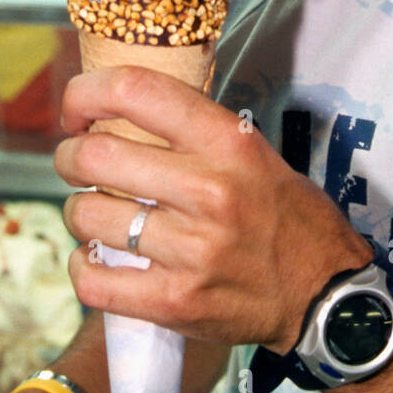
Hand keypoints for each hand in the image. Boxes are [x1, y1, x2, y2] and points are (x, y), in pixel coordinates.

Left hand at [56, 66, 371, 353]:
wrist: (323, 295)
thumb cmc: (285, 216)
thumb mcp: (255, 153)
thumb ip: (194, 130)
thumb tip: (118, 108)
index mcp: (228, 143)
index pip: (135, 90)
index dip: (86, 92)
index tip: (76, 109)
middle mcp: (209, 191)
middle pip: (95, 154)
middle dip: (68, 156)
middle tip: (75, 163)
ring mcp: (191, 250)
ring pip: (86, 215)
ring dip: (78, 212)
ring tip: (96, 213)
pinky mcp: (176, 302)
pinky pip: (92, 279)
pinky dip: (82, 266)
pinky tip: (97, 259)